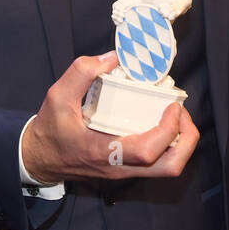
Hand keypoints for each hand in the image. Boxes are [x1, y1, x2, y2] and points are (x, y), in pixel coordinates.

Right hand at [22, 52, 199, 183]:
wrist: (41, 158)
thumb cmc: (50, 130)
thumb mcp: (57, 96)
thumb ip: (81, 72)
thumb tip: (113, 58)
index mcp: (104, 152)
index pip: (147, 152)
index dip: (168, 129)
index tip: (172, 105)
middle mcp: (120, 167)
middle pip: (170, 167)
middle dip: (187, 139)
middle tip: (181, 113)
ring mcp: (126, 171)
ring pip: (169, 168)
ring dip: (182, 142)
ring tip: (176, 116)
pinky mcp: (128, 169)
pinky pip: (160, 163)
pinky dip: (170, 144)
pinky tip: (163, 122)